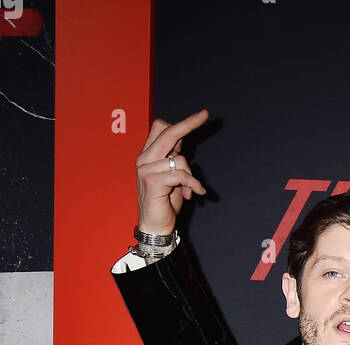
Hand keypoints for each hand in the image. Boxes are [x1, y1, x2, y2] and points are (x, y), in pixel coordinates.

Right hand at [136, 110, 209, 236]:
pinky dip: (193, 185)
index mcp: (147, 155)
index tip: (200, 115)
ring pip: (180, 159)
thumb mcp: (173, 177)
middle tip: (204, 115)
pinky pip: (181, 175)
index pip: (161, 128)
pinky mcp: (153, 180)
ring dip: (191, 177)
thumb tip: (181, 140)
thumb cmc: (165, 203)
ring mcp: (146, 168)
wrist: (155, 226)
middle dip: (188, 123)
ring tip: (190, 190)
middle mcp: (144, 158)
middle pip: (168, 132)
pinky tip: (195, 194)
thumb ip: (174, 159)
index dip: (181, 122)